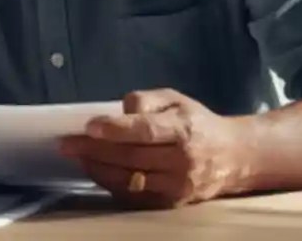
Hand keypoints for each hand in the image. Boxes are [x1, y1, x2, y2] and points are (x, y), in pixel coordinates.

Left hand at [60, 89, 248, 208]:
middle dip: (95, 151)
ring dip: (98, 169)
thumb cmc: (197, 123)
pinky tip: (96, 172)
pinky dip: (112, 185)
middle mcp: (182, 161)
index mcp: (183, 130)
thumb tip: (119, 111)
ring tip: (77, 157)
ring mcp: (177, 186)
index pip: (146, 131)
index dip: (116, 129)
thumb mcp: (176, 99)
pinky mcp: (172, 203)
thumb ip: (146, 100)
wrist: (233, 157)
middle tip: (67, 144)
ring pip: (130, 180)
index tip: (89, 127)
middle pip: (132, 158)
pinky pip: (135, 197)